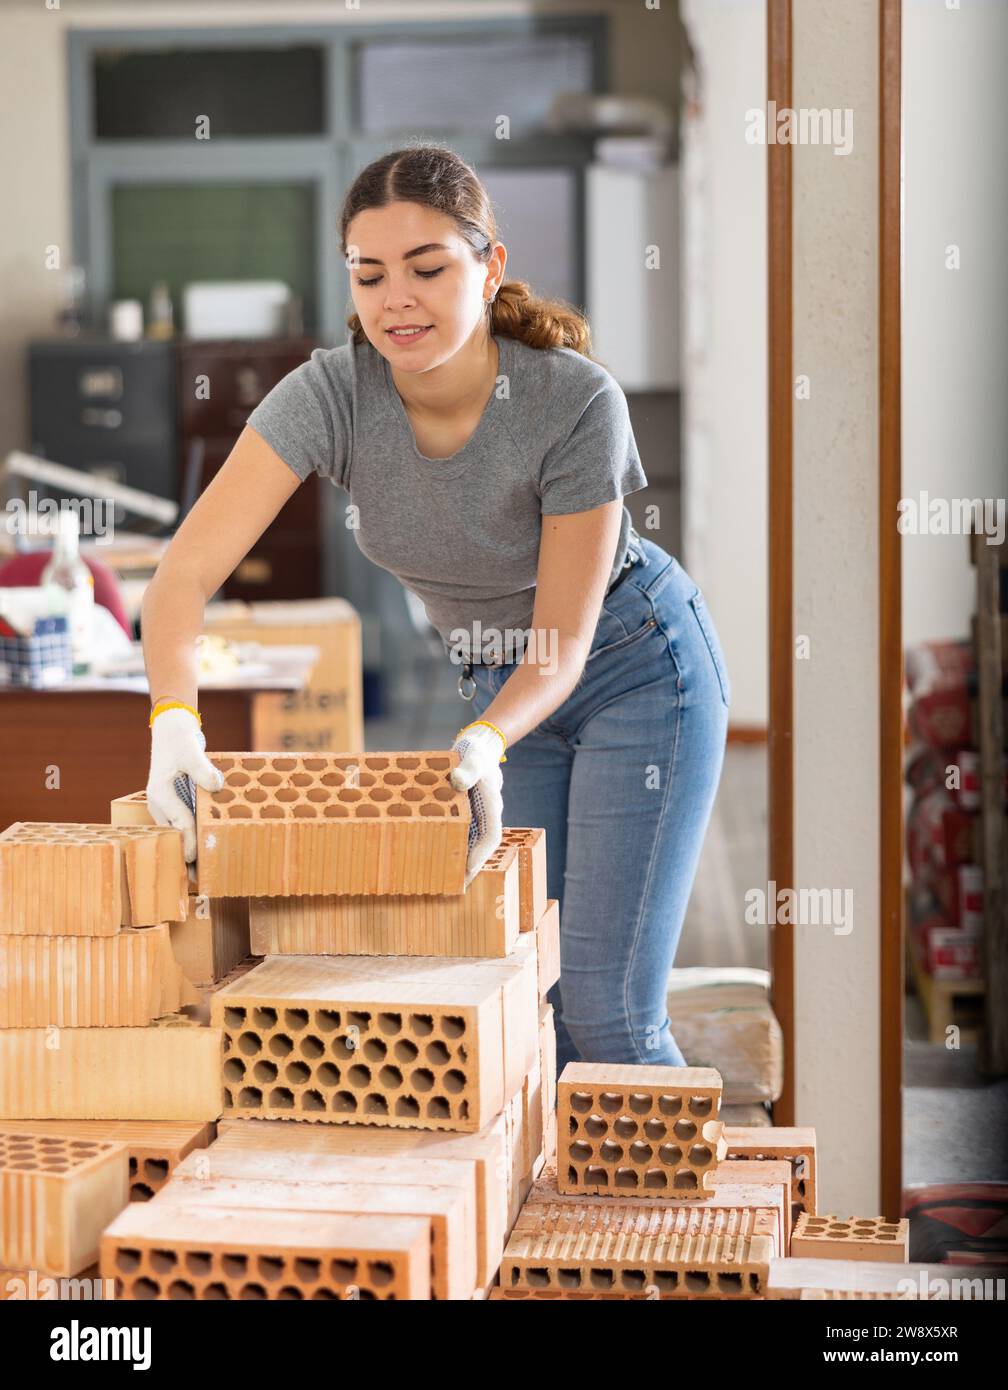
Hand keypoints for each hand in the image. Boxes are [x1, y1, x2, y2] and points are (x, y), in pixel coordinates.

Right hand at [146, 708, 224, 862]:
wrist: (171, 732)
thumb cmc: (180, 741)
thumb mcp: (192, 750)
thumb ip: (203, 769)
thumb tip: (217, 786)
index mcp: (160, 793)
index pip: (179, 823)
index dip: (190, 842)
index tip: (197, 859)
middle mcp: (158, 804)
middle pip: (175, 836)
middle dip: (186, 857)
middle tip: (199, 880)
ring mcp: (163, 806)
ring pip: (175, 835)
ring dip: (187, 852)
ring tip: (198, 877)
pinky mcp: (171, 806)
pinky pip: (180, 827)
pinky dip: (189, 840)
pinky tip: (199, 856)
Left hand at [450, 722, 505, 887]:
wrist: (477, 748)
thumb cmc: (475, 752)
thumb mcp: (472, 756)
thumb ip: (467, 768)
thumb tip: (458, 781)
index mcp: (491, 804)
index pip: (491, 836)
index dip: (481, 856)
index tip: (468, 872)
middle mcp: (487, 814)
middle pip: (481, 846)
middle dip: (469, 866)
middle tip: (454, 886)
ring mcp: (477, 815)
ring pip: (470, 842)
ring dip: (459, 859)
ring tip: (443, 877)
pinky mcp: (467, 813)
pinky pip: (461, 834)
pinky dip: (451, 845)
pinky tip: (435, 855)